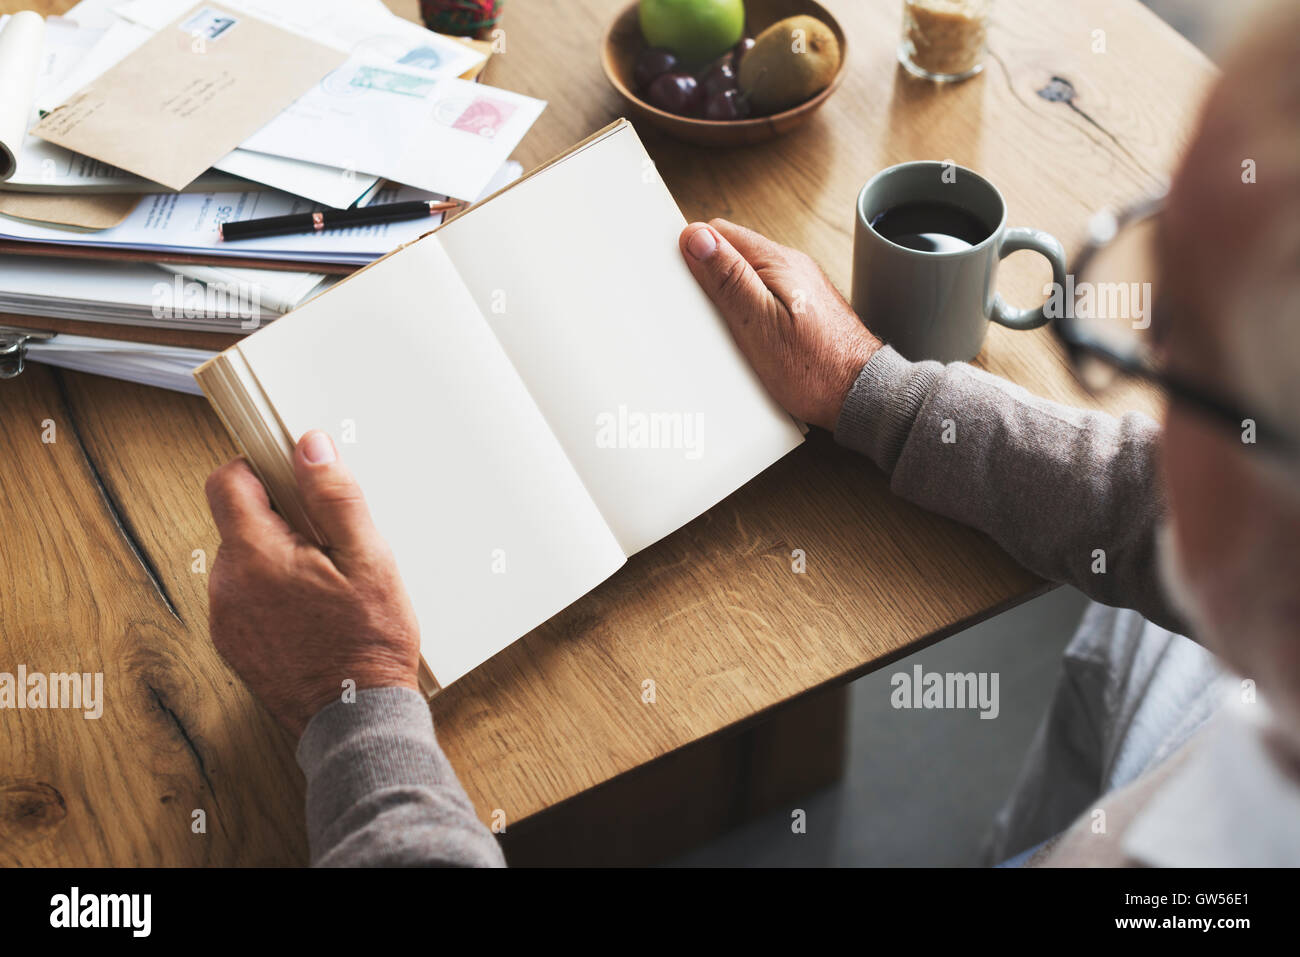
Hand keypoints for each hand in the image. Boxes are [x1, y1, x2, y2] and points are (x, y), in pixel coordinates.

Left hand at [204, 431, 420, 737]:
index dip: (259, 468)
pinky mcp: (234, 644)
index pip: (226, 482)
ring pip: (246, 560)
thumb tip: (310, 448)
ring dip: (280, 559)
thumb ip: (335, 497)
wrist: (355, 719)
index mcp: (256, 557)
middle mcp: (228, 586)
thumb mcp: (368, 558)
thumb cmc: (368, 644)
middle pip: (241, 522)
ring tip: (327, 586)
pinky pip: (247, 596)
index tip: (291, 476)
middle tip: (330, 546)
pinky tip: (314, 612)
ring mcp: (226, 619)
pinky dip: (275, 593)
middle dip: (283, 521)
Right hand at [679, 218, 880, 430]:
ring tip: (725, 330)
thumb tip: (698, 238)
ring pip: (747, 277)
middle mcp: (790, 267)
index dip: (695, 253)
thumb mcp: (758, 324)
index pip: (719, 232)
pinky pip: (764, 297)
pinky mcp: (803, 308)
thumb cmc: (812, 369)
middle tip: (703, 313)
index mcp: (776, 262)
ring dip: (728, 297)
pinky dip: (747, 312)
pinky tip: (747, 337)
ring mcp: (799, 287)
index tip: (685, 283)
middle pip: (733, 253)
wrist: (860, 395)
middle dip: (709, 276)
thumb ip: (728, 278)